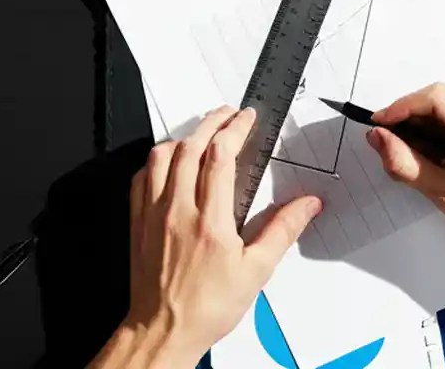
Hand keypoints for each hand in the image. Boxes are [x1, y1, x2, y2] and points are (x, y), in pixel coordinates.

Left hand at [97, 106, 322, 368]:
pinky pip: (141, 177)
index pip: (220, 157)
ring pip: (162, 156)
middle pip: (190, 147)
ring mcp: (153, 214)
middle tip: (228, 114)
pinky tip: (168, 162)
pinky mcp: (138, 222)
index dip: (234, 129)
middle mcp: (178, 211)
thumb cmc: (206, 307)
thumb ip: (282, 231)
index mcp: (210, 221)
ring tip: (201, 132)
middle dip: (212, 122)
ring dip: (183, 137)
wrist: (163, 330)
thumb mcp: (256, 272)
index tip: (246, 118)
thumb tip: (307, 205)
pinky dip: (157, 160)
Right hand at [367, 83, 444, 270]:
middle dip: (410, 116)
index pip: (438, 98)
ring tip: (406, 151)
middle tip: (387, 142)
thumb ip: (408, 164)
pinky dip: (437, 128)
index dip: (403, 107)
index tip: (378, 126)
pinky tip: (428, 152)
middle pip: (442, 98)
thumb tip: (378, 137)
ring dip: (422, 122)